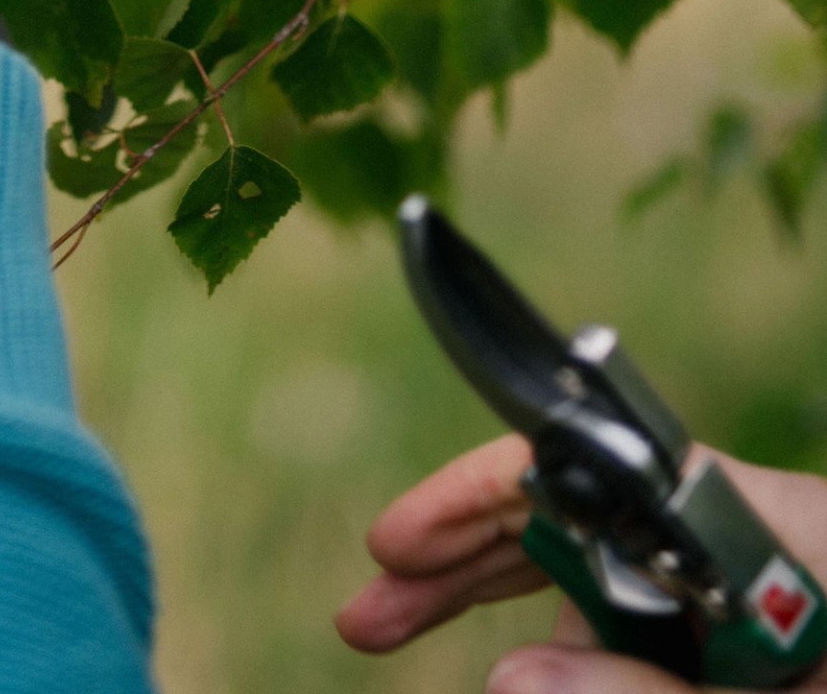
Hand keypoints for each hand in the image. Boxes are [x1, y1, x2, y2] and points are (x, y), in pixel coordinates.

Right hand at [336, 432, 826, 693]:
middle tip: (365, 612)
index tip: (392, 545)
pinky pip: (666, 611)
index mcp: (776, 526)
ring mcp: (770, 575)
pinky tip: (539, 667)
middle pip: (583, 515)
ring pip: (616, 568)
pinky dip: (593, 637)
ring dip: (510, 602)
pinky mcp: (781, 617)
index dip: (481, 499)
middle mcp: (760, 529)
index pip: (597, 472)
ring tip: (400, 628)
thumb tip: (500, 678)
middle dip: (466, 557)